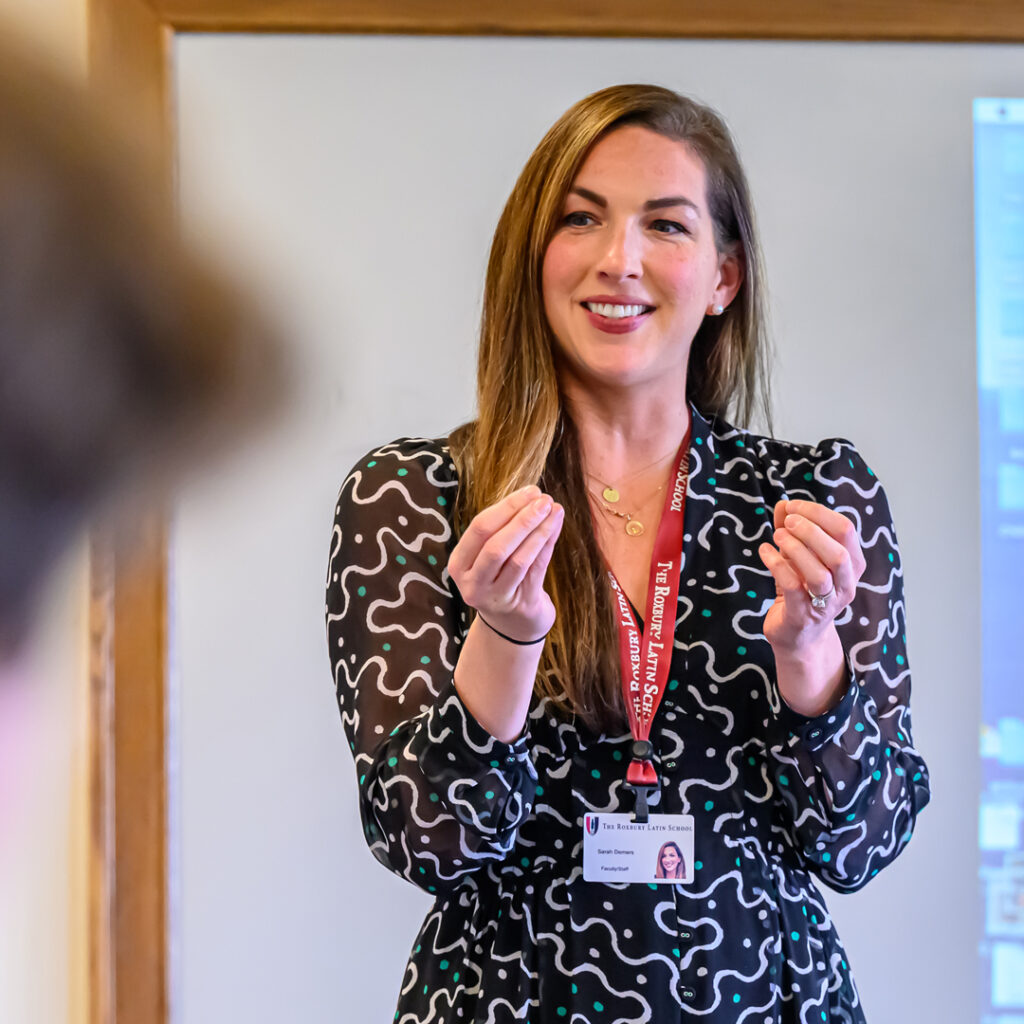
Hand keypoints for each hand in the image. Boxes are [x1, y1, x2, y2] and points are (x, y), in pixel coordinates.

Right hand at [448, 485, 564, 642]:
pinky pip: (535, 569)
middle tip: (544, 500)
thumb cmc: (502, 579)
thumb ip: (502, 530)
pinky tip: (555, 528)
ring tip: (554, 510)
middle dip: (522, 518)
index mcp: (459, 564)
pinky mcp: (520, 605)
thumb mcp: (491, 557)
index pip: (480, 529)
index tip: (530, 491)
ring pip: (518, 559)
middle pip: (496, 545)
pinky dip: (547, 545)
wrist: (512, 625)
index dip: (506, 507)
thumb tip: (531, 497)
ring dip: (538, 530)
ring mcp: (495, 597)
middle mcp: (472, 582)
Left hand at [757, 499, 866, 714]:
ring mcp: (826, 604)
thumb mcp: (798, 556)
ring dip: (796, 549)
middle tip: (787, 523)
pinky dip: (776, 565)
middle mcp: (845, 585)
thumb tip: (783, 504)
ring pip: (820, 574)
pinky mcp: (803, 616)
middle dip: (811, 531)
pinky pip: (792, 588)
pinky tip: (764, 552)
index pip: (846, 531)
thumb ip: (792, 530)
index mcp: (851, 565)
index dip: (819, 513)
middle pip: (839, 553)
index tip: (792, 506)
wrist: (798, 636)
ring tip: (777, 536)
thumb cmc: (801, 590)